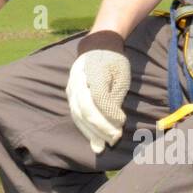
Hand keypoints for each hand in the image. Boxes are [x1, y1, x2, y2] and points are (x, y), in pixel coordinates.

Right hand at [65, 31, 131, 153]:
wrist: (98, 47)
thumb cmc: (114, 62)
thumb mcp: (121, 75)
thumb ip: (116, 97)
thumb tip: (115, 120)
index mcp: (94, 72)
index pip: (99, 98)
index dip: (110, 114)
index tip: (123, 123)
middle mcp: (79, 81)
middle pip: (86, 109)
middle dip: (100, 127)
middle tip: (114, 140)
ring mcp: (72, 87)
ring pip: (77, 114)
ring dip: (90, 132)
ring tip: (101, 146)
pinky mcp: (70, 93)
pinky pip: (75, 113)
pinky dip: (83, 127)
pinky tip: (92, 137)